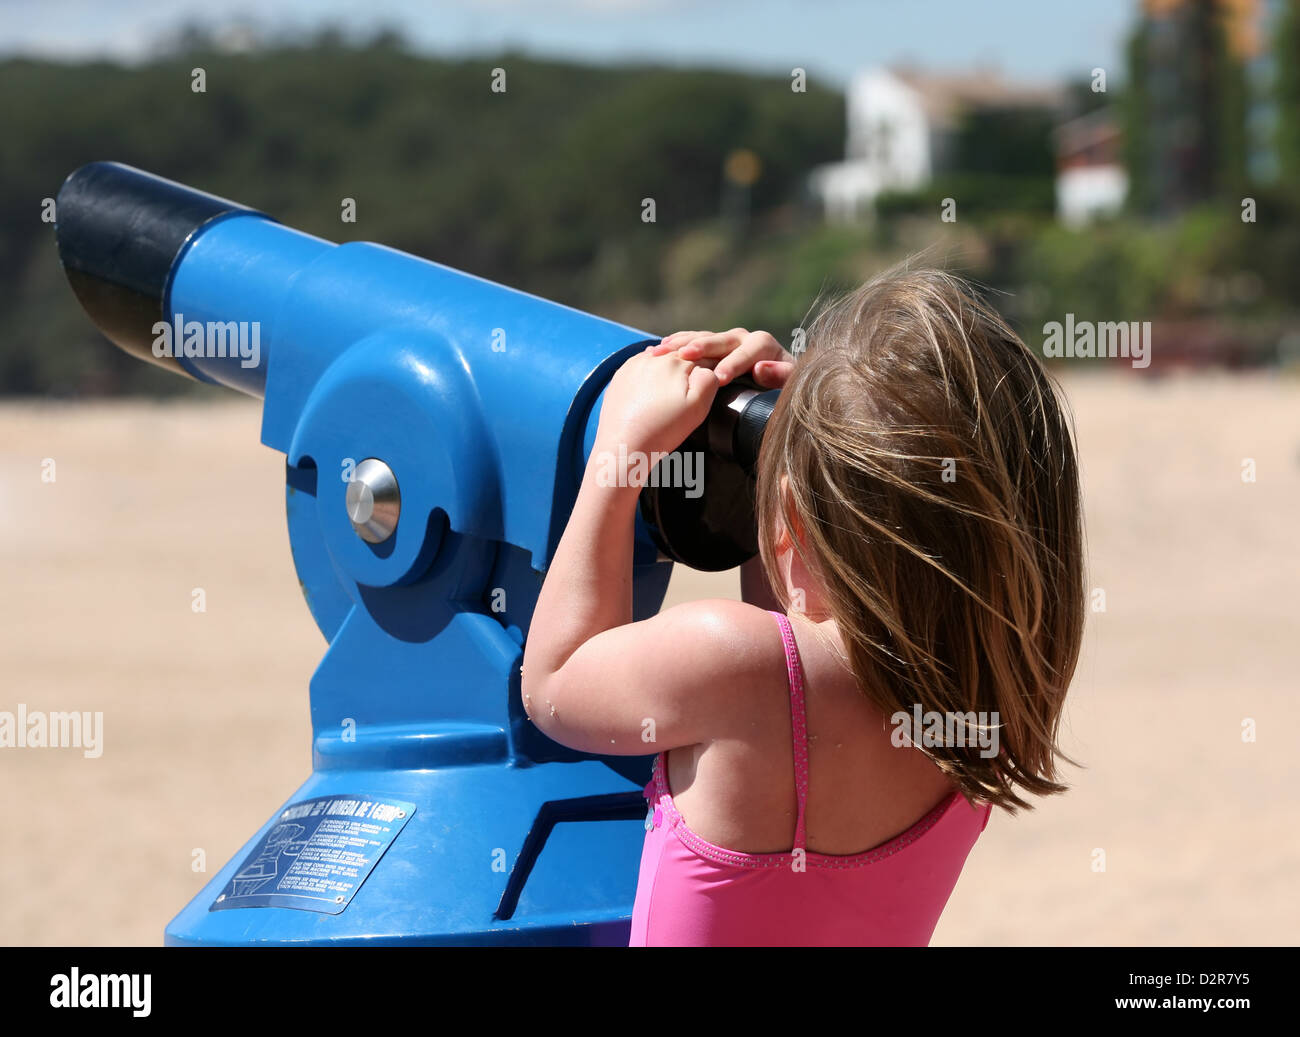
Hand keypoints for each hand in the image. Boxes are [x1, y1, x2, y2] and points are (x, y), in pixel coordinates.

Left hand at [594, 347, 718, 459]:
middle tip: (681, 399)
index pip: (701, 357)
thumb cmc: (660, 431)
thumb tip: (707, 367)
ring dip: (667, 373)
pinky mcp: (621, 374)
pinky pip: (641, 367)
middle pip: (680, 356)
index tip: (701, 390)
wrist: (624, 445)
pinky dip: (649, 377)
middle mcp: (654, 357)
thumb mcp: (698, 407)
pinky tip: (651, 396)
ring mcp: (634, 364)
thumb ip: (709, 380)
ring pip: (660, 359)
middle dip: (685, 372)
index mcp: (675, 362)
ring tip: (666, 399)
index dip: (706, 372)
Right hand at [651, 328, 794, 388]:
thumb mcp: (788, 386)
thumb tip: (761, 367)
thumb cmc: (781, 390)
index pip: (747, 352)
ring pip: (702, 338)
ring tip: (662, 351)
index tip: (719, 378)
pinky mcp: (711, 346)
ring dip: (682, 344)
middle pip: (721, 340)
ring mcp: (725, 340)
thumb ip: (780, 376)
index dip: (733, 364)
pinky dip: (676, 345)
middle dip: (702, 348)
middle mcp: (743, 338)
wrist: (775, 386)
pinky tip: (659, 349)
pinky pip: (691, 341)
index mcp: (763, 345)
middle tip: (685, 356)